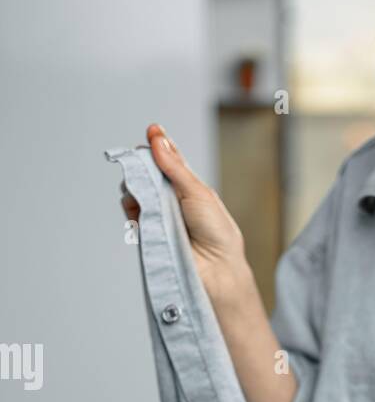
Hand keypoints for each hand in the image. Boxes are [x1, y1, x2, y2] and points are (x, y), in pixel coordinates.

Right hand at [119, 125, 248, 304]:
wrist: (215, 269)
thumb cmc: (216, 232)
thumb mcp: (198, 192)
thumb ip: (175, 166)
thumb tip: (157, 138)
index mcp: (189, 187)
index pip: (168, 160)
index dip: (158, 145)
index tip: (152, 131)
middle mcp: (172, 199)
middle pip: (148, 172)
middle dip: (143, 165)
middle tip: (143, 163)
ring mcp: (159, 215)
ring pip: (136, 190)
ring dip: (137, 186)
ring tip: (146, 193)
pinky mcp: (147, 232)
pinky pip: (131, 213)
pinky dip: (131, 207)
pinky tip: (139, 209)